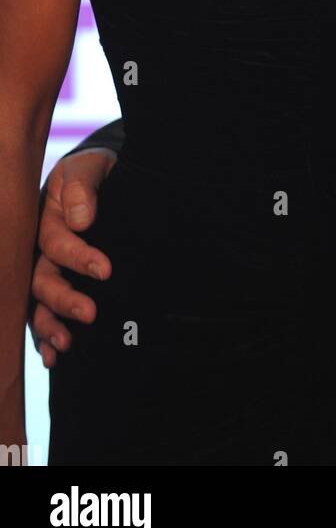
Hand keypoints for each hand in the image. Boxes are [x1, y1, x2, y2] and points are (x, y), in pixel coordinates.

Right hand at [28, 149, 116, 367]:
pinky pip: (43, 313)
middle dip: (64, 300)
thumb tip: (82, 220)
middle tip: (90, 313)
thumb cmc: (92, 173)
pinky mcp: (55, 284)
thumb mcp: (86, 169)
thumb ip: (82, 188)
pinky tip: (53, 358)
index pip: (57, 243)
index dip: (79, 257)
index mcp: (45, 220)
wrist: (98, 177)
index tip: (106, 270)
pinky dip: (44, 337)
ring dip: (49, 326)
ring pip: (38, 303)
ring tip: (66, 344)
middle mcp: (39, 250)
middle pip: (42, 280)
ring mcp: (44, 269)